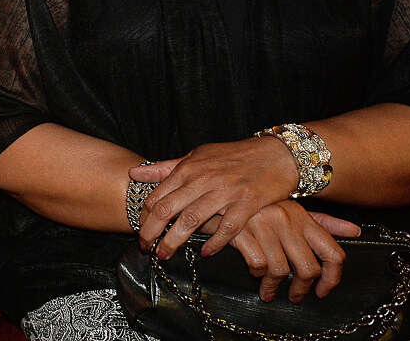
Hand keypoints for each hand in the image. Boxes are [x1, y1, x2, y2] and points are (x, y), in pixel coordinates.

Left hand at [133, 136, 297, 258]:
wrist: (276, 155)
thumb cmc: (233, 156)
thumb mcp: (196, 156)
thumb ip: (165, 167)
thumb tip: (133, 172)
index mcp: (188, 168)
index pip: (157, 194)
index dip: (144, 216)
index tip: (140, 230)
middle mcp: (203, 179)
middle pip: (167, 209)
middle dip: (151, 231)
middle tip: (145, 248)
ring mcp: (226, 191)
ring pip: (192, 219)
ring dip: (174, 240)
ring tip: (164, 254)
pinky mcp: (248, 203)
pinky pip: (228, 227)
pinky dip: (215, 241)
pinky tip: (206, 252)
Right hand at [215, 203, 359, 302]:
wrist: (217, 190)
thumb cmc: (257, 203)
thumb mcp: (292, 208)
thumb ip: (323, 222)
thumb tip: (355, 232)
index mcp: (302, 217)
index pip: (333, 253)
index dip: (332, 279)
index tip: (323, 290)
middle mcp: (286, 220)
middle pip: (308, 268)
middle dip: (301, 289)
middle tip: (294, 296)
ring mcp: (263, 225)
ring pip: (280, 270)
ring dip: (273, 286)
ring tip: (268, 290)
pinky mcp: (241, 230)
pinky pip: (256, 264)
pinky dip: (254, 272)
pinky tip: (251, 271)